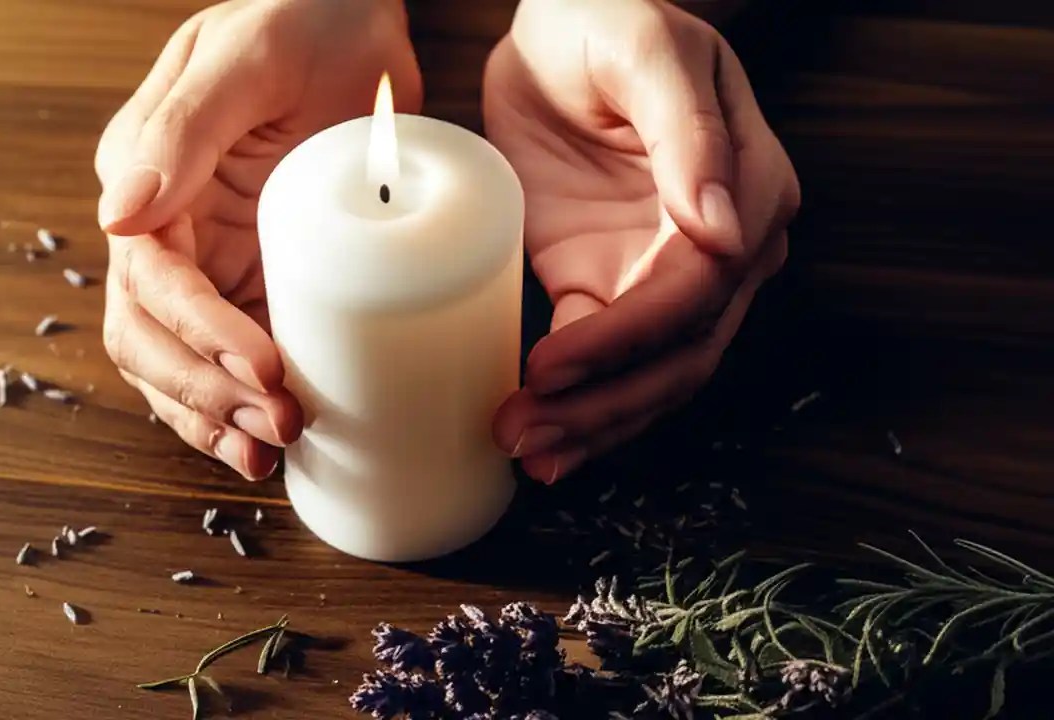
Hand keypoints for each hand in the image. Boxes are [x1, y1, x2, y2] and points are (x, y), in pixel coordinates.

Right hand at [95, 0, 421, 478]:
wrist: (360, 24)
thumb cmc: (304, 20)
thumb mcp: (246, 58)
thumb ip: (182, 128)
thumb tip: (116, 215)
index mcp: (148, 176)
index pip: (155, 281)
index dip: (202, 336)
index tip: (264, 373)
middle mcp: (168, 229)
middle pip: (151, 338)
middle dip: (204, 392)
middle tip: (276, 428)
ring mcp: (211, 261)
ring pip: (178, 364)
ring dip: (212, 417)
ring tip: (268, 454)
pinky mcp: (258, 281)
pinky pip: (228, 360)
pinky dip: (237, 406)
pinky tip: (268, 442)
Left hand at [484, 0, 798, 482]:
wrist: (557, 32)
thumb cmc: (607, 20)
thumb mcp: (648, 51)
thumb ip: (689, 132)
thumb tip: (725, 232)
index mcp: (749, 189)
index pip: (695, 289)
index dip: (627, 337)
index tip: (552, 363)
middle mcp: (723, 248)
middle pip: (679, 354)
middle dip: (605, 404)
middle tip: (526, 433)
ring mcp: (664, 274)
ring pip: (649, 377)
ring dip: (591, 424)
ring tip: (525, 452)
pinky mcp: (607, 282)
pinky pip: (603, 360)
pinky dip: (578, 406)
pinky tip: (541, 441)